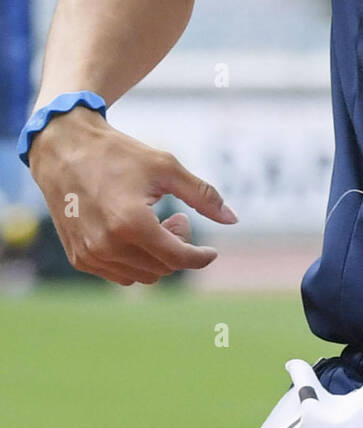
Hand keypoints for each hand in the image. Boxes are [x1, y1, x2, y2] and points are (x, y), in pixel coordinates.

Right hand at [27, 104, 236, 284]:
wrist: (66, 151)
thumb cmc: (120, 155)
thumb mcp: (167, 167)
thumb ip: (203, 195)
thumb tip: (233, 219)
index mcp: (131, 223)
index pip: (177, 258)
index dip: (200, 257)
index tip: (212, 252)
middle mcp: (107, 245)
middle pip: (162, 269)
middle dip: (178, 247)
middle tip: (177, 217)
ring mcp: (90, 255)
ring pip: (141, 276)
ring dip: (157, 256)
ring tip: (156, 222)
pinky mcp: (79, 258)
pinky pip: (118, 274)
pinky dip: (136, 261)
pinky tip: (136, 232)